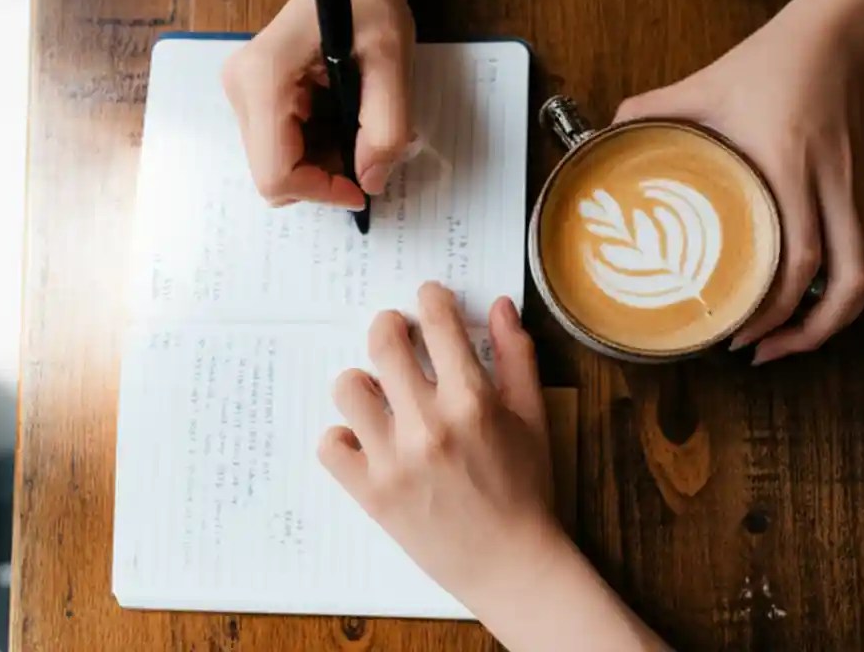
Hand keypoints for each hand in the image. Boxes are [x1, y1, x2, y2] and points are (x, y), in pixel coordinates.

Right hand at [221, 0, 413, 207]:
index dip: (321, 191)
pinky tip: (339, 119)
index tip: (362, 187)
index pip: (276, 173)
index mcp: (264, 81)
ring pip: (276, 164)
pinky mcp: (252, 97)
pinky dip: (314, 147)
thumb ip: (386, 129)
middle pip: (273, 174)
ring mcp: (242, 94)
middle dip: (323, 176)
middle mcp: (241, 90)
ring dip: (320, 162)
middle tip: (364, 150)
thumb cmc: (368, 4)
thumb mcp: (392, 64)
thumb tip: (371, 182)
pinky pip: (279, 146)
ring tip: (354, 126)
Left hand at [321, 284, 666, 650]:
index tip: (427, 299)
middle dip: (389, 326)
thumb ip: (516, 357)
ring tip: (380, 395)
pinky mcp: (370, 493)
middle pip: (382, 342)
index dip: (429, 298)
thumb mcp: (533, 418)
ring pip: (347, 388)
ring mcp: (393, 459)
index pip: (437, 322)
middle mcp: (428, 424)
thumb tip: (497, 305)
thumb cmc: (526, 489)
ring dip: (363, 383)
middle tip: (395, 333)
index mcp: (472, 400)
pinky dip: (343, 439)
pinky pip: (330, 444)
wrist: (510, 564)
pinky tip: (366, 441)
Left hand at [614, 7, 863, 364]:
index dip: (771, 307)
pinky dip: (845, 292)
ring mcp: (854, 193)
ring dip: (832, 321)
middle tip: (755, 352)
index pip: (795, 257)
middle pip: (844, 283)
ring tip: (789, 343)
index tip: (734, 331)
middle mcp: (829, 189)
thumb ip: (647, 111)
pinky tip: (812, 305)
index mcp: (786, 168)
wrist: (839, 34)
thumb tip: (602, 137)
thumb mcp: (700, 84)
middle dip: (804, 333)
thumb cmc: (770, 61)